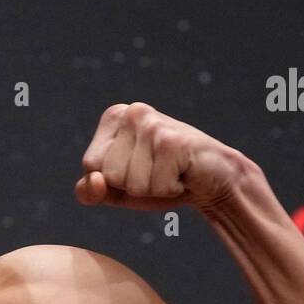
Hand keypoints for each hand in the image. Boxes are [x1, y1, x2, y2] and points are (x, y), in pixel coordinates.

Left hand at [75, 102, 247, 210]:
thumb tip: (95, 181)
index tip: (139, 168)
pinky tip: (183, 173)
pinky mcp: (173, 141)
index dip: (113, 180)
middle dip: (133, 185)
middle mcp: (132, 112)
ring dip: (154, 188)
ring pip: (131, 184)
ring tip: (171, 171)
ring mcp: (153, 124)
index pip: (90, 165)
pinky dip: (170, 189)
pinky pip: (156, 186)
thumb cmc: (162, 180)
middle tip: (159, 171)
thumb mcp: (117, 190)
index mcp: (114, 117)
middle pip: (109, 175)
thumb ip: (90, 191)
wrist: (213, 178)